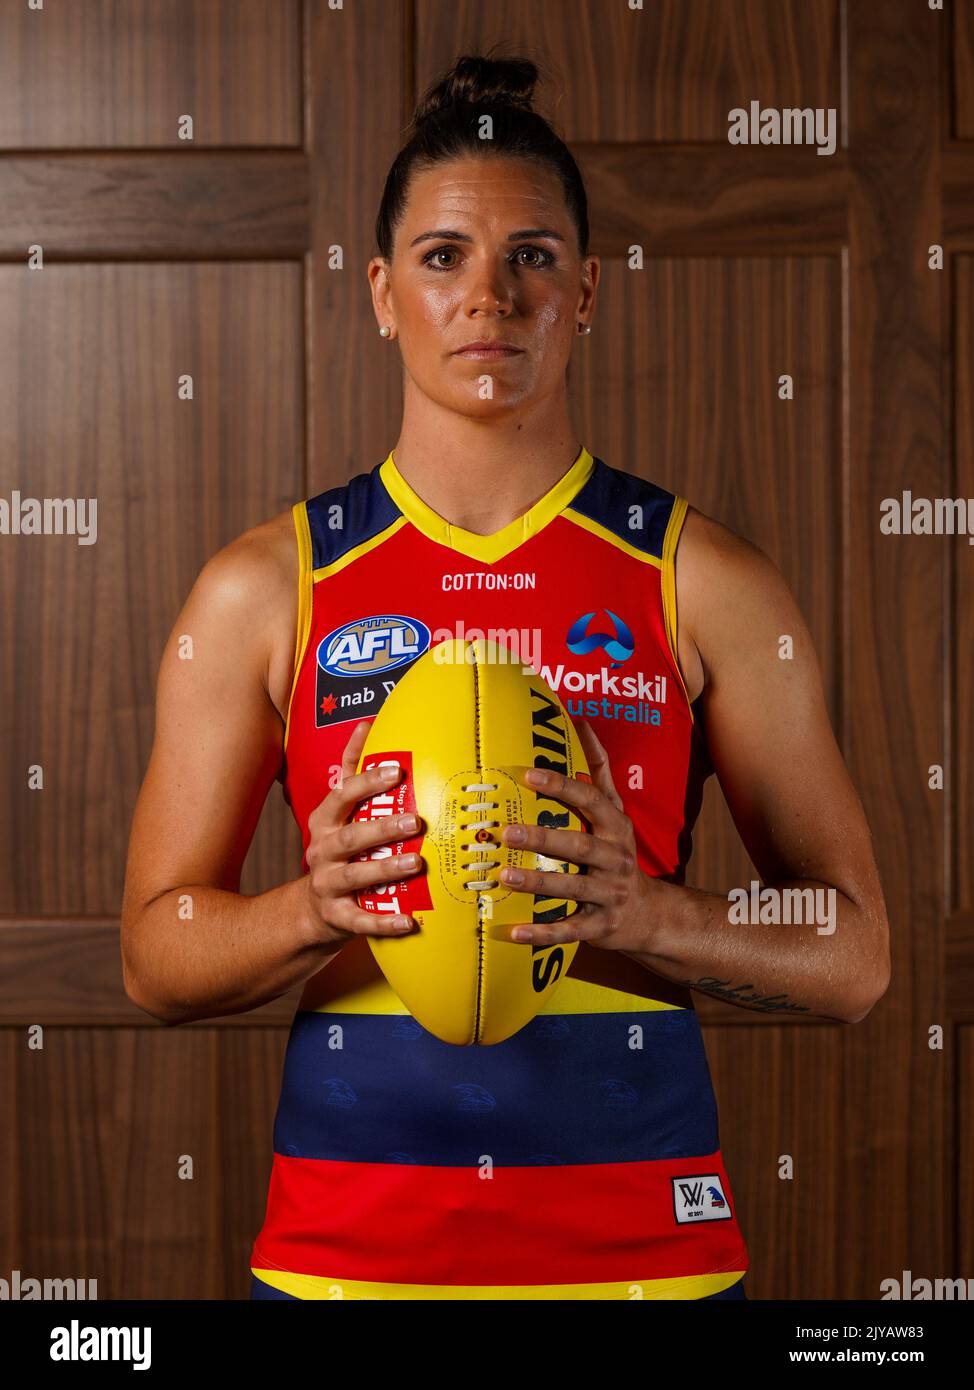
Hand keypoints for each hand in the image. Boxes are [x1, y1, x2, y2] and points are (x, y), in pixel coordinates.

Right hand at [303, 719, 423, 944]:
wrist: (312, 909)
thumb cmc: (337, 850)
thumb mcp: (338, 811)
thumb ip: (352, 769)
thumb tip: (367, 723)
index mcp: (325, 822)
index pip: (342, 796)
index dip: (367, 782)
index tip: (396, 771)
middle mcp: (323, 852)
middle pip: (351, 837)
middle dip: (382, 828)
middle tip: (416, 822)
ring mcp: (328, 886)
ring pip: (356, 877)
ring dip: (386, 870)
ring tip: (417, 865)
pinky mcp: (338, 917)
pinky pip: (361, 922)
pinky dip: (384, 923)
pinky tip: (410, 922)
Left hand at [498, 719, 654, 952]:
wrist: (650, 914)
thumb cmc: (618, 854)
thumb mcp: (615, 813)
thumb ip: (598, 771)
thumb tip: (581, 721)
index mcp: (615, 829)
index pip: (590, 802)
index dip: (562, 787)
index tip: (529, 774)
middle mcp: (614, 860)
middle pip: (580, 848)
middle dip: (544, 840)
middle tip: (508, 832)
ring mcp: (608, 895)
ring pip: (571, 889)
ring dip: (537, 884)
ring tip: (504, 877)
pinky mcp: (600, 926)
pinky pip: (569, 930)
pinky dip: (543, 933)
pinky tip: (514, 931)